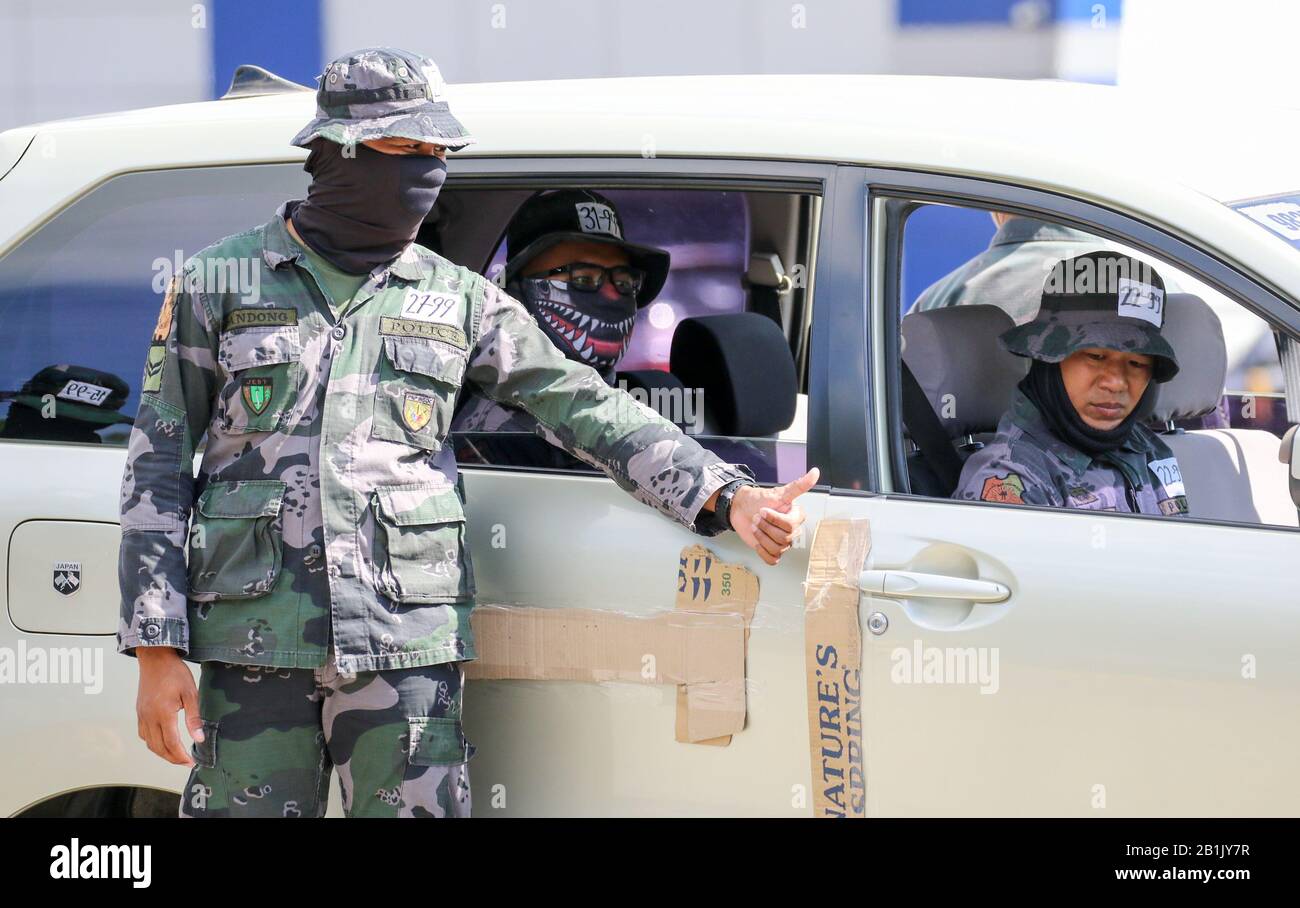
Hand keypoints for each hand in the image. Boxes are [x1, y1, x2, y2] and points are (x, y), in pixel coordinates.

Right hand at [135, 647, 202, 765]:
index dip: (181, 756)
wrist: (155, 658)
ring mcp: (142, 715)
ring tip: (176, 756)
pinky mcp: (139, 712)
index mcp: (163, 713)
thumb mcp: (190, 693)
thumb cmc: (174, 673)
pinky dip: (153, 743)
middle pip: (158, 747)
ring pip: (149, 743)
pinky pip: (143, 734)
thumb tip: (199, 738)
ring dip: (162, 753)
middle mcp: (149, 717)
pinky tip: (163, 742)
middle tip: (186, 762)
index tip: (191, 762)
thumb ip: (194, 717)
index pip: (171, 742)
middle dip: (172, 758)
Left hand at [729, 467, 819, 564]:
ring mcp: (782, 542)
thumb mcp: (778, 493)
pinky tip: (757, 542)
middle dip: (765, 527)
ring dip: (761, 537)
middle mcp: (792, 530)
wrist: (740, 508)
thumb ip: (798, 486)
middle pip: (783, 538)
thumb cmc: (758, 499)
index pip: (790, 526)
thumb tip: (815, 472)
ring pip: (777, 549)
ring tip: (755, 526)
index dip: (774, 520)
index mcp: (796, 517)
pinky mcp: (771, 550)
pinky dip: (763, 552)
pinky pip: (772, 559)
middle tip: (756, 517)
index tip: (763, 510)